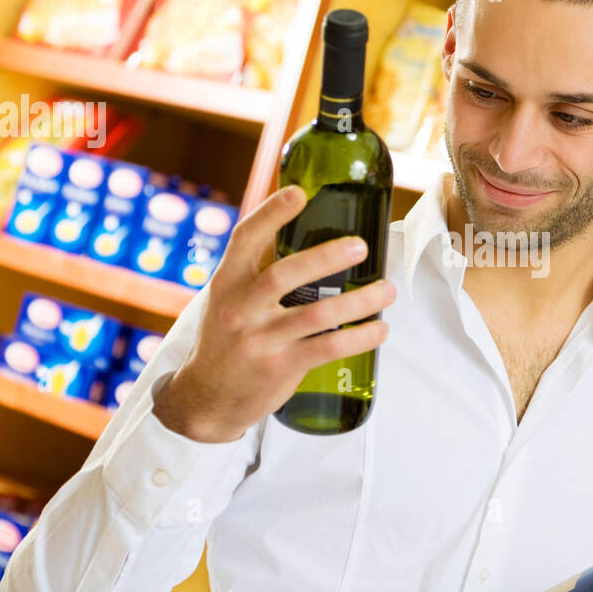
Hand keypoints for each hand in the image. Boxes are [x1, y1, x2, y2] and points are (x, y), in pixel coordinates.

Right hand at [153, 184, 395, 442]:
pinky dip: (358, 338)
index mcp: (226, 282)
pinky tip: (379, 329)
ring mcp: (260, 339)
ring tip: (387, 290)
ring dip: (358, 301)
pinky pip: (327, 348)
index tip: (299, 193)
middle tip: (360, 245)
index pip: (244, 238)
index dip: (271, 213)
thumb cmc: (226, 340)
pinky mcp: (280, 367)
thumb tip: (302, 232)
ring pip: (316, 314)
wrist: (205, 398)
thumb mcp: (227, 300)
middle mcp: (240, 308)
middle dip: (325, 257)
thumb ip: (257, 271)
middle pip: (283, 275)